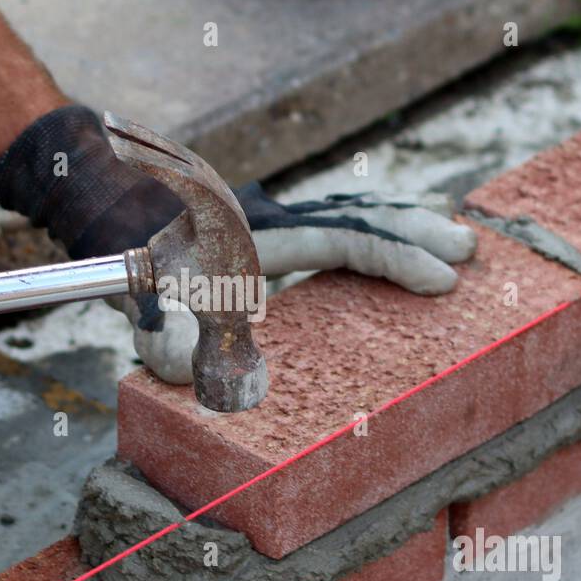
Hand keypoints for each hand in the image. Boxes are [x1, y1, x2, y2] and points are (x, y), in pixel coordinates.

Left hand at [0, 107, 474, 383]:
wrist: (111, 227)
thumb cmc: (136, 279)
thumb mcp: (144, 310)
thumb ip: (171, 339)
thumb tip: (202, 375)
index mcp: (254, 234)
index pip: (339, 238)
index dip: (393, 258)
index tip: (440, 281)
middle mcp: (272, 214)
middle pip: (356, 212)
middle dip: (416, 231)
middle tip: (470, 252)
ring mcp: (275, 212)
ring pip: (351, 205)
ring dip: (404, 220)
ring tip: (459, 235)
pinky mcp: (276, 221)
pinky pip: (338, 213)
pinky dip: (379, 220)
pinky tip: (405, 230)